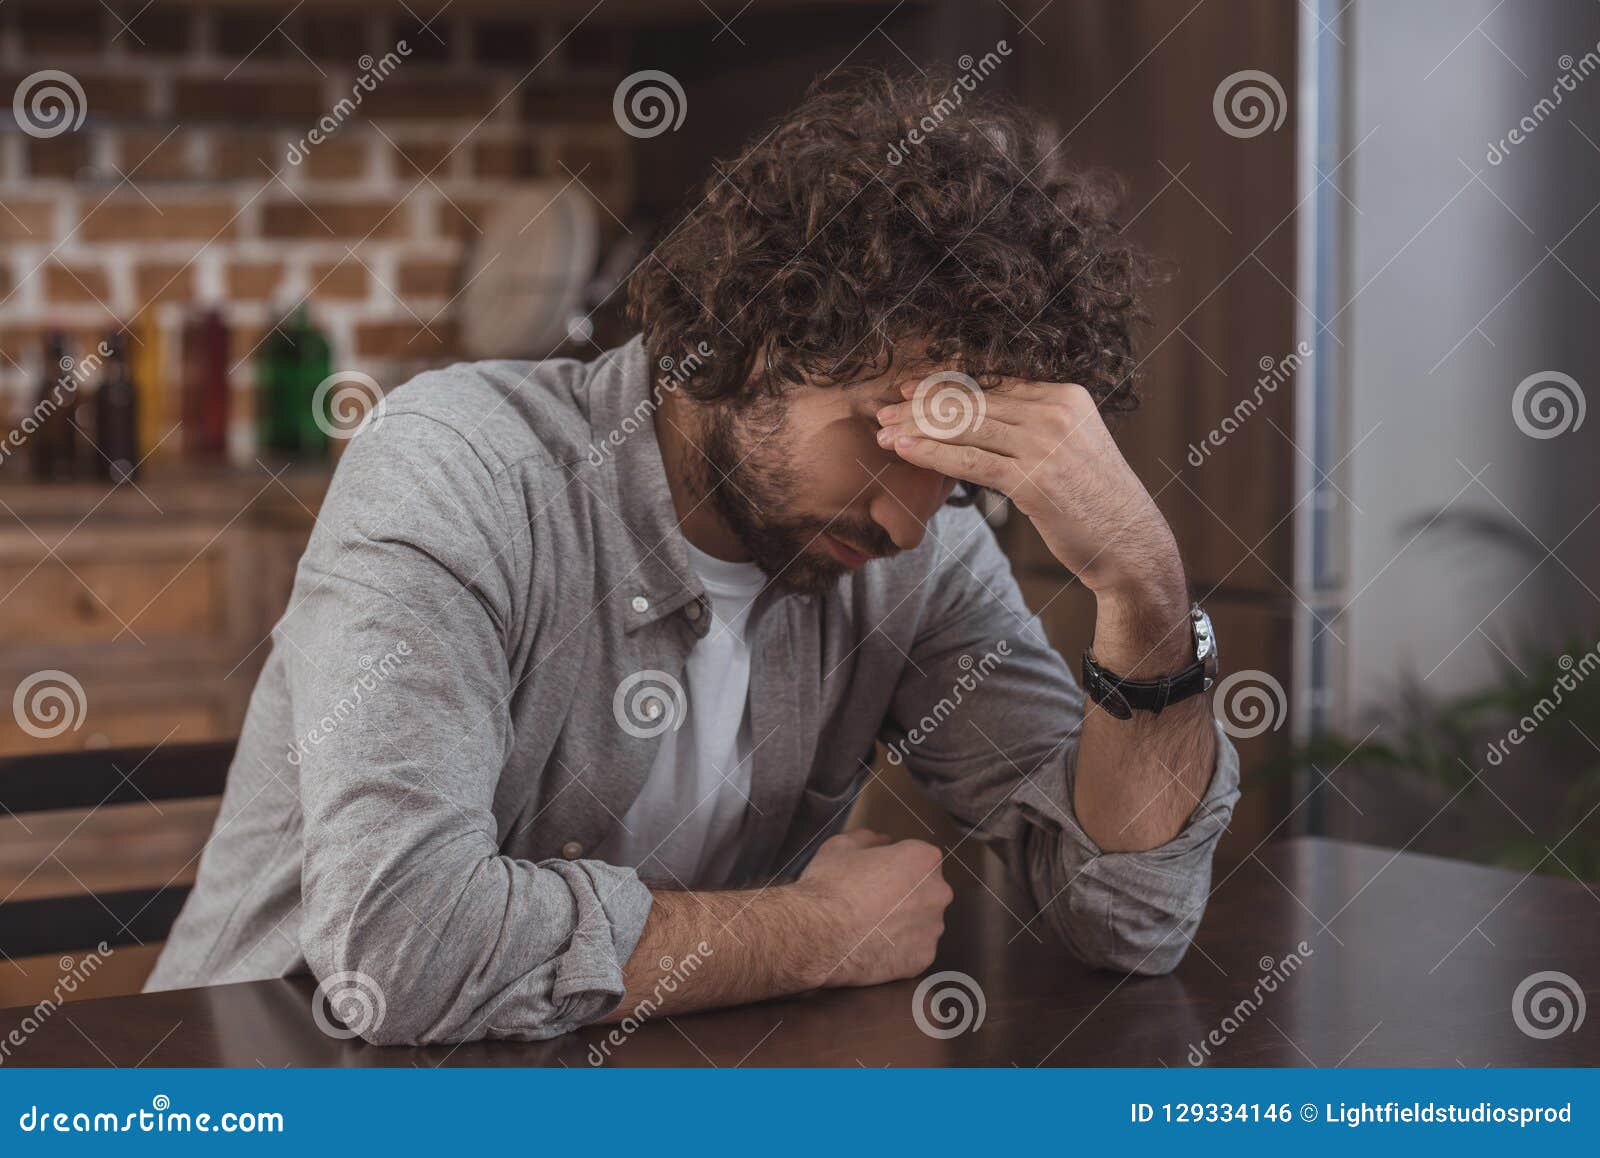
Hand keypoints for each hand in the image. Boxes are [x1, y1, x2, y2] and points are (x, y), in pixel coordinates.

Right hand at [795, 829, 953, 987]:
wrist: (817, 935)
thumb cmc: (829, 888)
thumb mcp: (841, 846)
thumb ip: (869, 838)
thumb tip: (880, 840)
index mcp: (923, 859)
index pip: (917, 857)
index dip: (894, 865)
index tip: (876, 874)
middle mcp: (937, 893)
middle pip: (925, 890)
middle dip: (904, 894)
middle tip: (872, 900)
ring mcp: (932, 929)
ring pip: (921, 922)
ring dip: (903, 922)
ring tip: (870, 926)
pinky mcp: (922, 959)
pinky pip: (914, 950)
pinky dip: (898, 949)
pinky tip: (873, 945)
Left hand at [876, 377, 1190, 672]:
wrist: (1128, 543)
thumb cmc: (1094, 501)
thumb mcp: (1071, 447)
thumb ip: (1035, 426)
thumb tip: (988, 419)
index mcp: (1065, 395)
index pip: (991, 383)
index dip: (944, 383)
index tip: (909, 388)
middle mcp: (1055, 411)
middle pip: (972, 400)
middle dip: (921, 404)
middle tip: (884, 408)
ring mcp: (1045, 444)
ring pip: (965, 426)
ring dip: (917, 427)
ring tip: (883, 431)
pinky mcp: (1034, 479)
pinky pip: (970, 460)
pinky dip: (932, 453)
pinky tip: (904, 451)